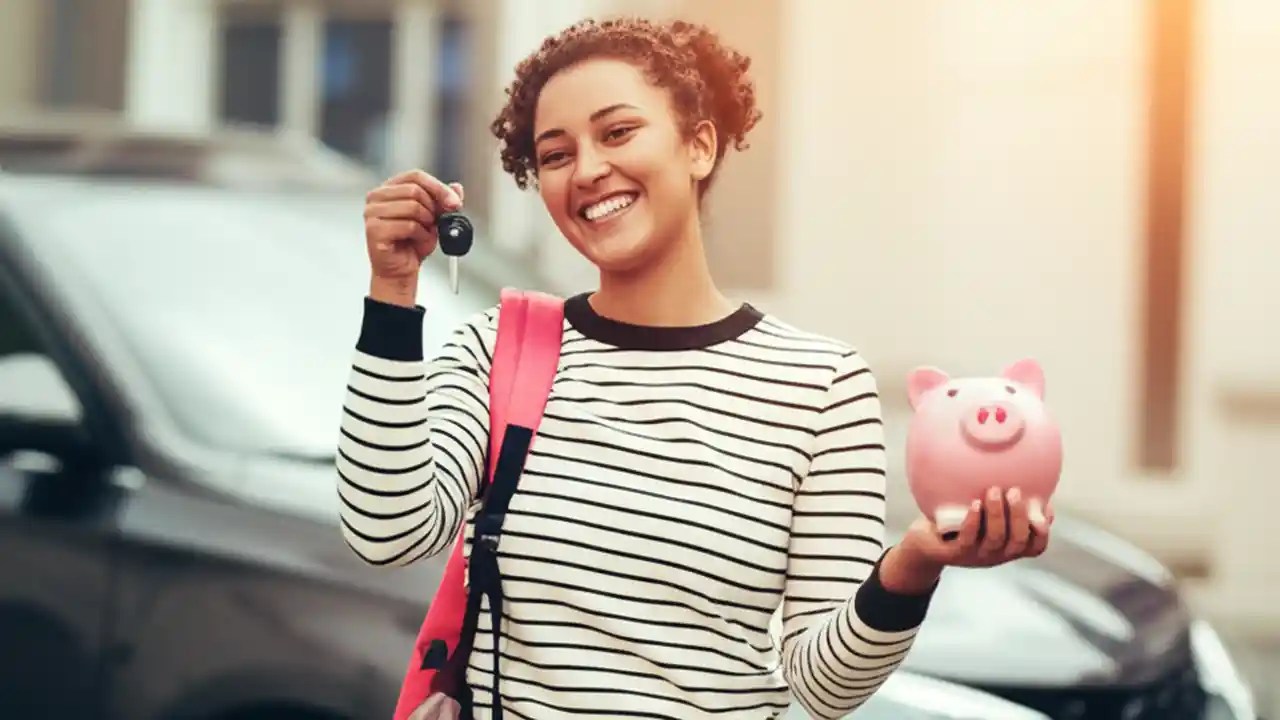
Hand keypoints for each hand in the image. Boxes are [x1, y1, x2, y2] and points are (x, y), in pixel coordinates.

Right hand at [363, 169, 463, 304]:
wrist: (401, 270)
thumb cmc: (413, 244)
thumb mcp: (434, 218)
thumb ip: (444, 201)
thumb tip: (457, 187)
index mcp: (388, 188)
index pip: (415, 176)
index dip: (438, 187)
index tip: (454, 202)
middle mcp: (376, 197)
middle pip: (415, 190)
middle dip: (432, 209)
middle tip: (434, 223)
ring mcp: (372, 213)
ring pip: (412, 207)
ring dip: (426, 224)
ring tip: (422, 234)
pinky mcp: (374, 230)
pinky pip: (408, 225)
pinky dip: (420, 235)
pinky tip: (416, 241)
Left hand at [904, 486, 1054, 569]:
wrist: (926, 541)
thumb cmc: (960, 521)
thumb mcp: (986, 513)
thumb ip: (1006, 502)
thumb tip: (1031, 481)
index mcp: (1007, 546)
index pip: (1035, 547)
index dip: (1043, 531)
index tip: (1043, 508)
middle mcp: (996, 554)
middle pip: (1018, 541)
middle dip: (1019, 515)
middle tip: (1014, 490)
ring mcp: (976, 555)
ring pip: (995, 539)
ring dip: (997, 514)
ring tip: (993, 491)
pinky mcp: (955, 552)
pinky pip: (967, 539)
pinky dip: (974, 521)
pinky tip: (975, 504)